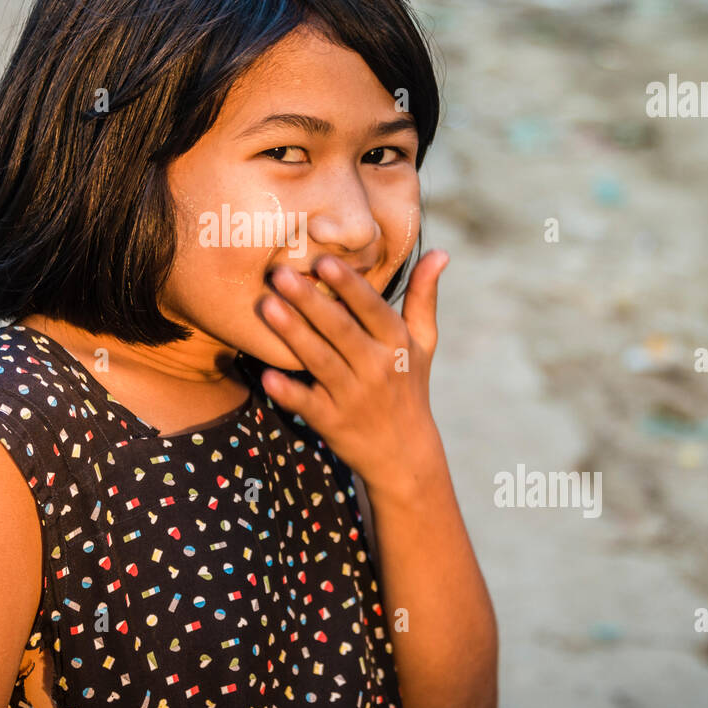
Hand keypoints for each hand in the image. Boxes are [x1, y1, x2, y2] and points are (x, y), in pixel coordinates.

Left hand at [254, 249, 449, 502]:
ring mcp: (354, 397)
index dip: (349, 285)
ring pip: (321, 361)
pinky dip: (290, 393)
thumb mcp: (423, 343)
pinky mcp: (332, 422)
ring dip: (294, 335)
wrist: (404, 455)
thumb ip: (424, 296)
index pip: (372, 309)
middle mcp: (378, 368)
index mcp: (397, 343)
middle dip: (310, 301)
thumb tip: (441, 252)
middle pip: (340, 330)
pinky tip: (268, 376)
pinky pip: (308, 405)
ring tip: (267, 306)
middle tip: (281, 273)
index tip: (324, 259)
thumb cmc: (409, 385)